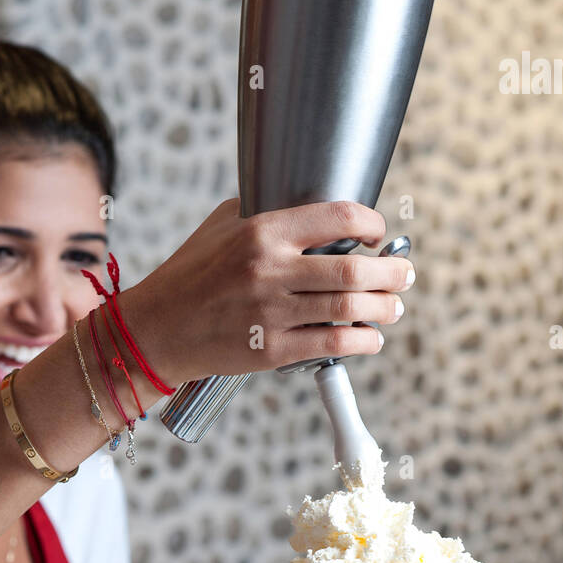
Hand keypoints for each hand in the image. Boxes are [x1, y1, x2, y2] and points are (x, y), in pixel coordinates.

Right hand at [118, 198, 413, 385]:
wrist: (158, 329)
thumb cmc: (192, 274)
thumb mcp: (223, 226)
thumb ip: (268, 213)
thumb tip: (318, 212)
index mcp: (262, 232)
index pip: (337, 217)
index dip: (371, 223)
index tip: (378, 233)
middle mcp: (270, 270)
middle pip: (353, 267)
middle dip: (391, 271)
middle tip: (403, 274)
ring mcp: (272, 313)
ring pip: (349, 307)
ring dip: (384, 307)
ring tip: (395, 306)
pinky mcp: (272, 350)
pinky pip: (331, 344)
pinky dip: (361, 341)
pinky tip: (370, 337)